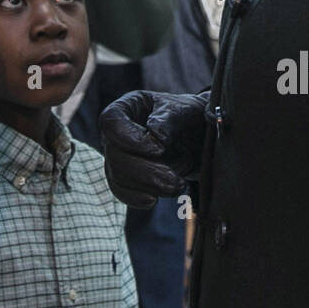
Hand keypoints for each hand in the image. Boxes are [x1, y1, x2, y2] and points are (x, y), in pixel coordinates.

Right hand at [100, 90, 206, 208]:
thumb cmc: (187, 116)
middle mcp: (117, 132)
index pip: (110, 122)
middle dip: (145, 171)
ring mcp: (118, 155)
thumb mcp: (183, 110)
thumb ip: (168, 118)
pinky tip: (154, 200)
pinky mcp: (126, 177)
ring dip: (148, 186)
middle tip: (174, 179)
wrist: (198, 137)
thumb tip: (155, 135)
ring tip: (177, 186)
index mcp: (126, 108)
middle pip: (114, 154)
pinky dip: (136, 198)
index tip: (159, 148)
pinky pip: (122, 191)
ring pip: (118, 176)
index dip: (129, 138)